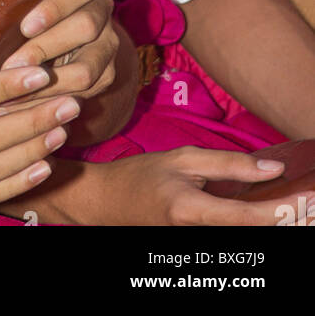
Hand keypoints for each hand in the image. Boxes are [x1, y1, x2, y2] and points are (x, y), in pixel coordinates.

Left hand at [0, 0, 116, 116]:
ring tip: (10, 95)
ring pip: (88, 68)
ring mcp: (108, 43)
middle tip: (10, 66)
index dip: (55, 7)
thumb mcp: (13, 1)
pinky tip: (20, 111)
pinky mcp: (106, 75)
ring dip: (47, 85)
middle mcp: (102, 9)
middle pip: (85, 27)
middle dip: (46, 48)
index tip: (25, 27)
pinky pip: (83, 94)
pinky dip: (49, 104)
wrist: (57, 35)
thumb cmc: (26, 11)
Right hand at [90, 148, 314, 226]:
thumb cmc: (143, 176)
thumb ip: (228, 164)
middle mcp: (199, 236)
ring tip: (305, 206)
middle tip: (314, 203)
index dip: (283, 210)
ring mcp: (201, 246)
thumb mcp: (183, 159)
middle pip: (256, 235)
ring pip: (251, 239)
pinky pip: (240, 237)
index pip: (248, 217)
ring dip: (281, 224)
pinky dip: (263, 225)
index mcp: (191, 211)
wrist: (110, 203)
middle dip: (290, 221)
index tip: (309, 197)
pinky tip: (281, 212)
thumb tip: (273, 168)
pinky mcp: (205, 245)